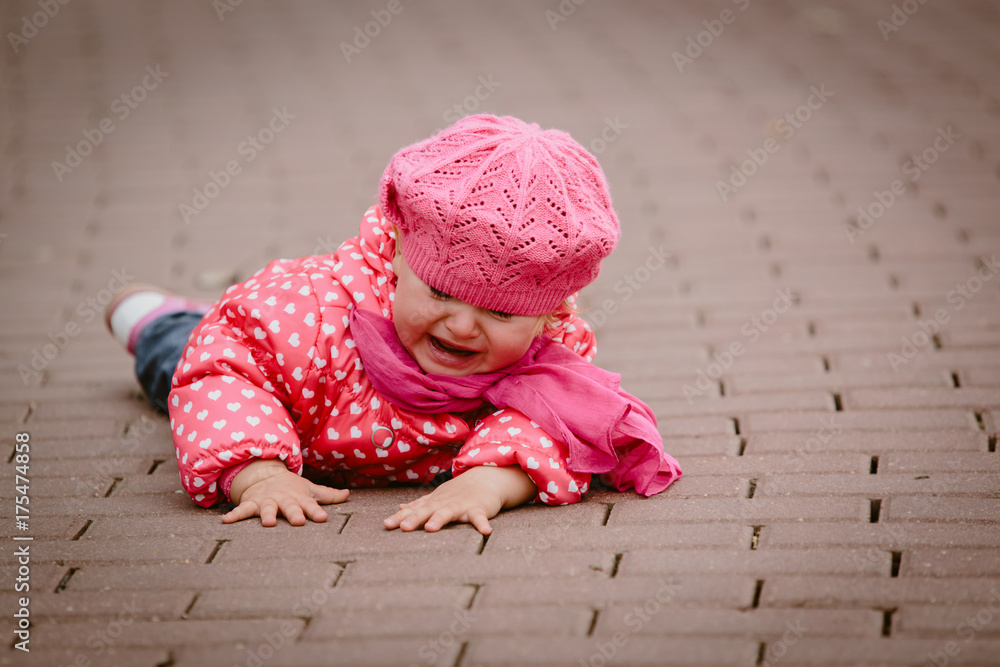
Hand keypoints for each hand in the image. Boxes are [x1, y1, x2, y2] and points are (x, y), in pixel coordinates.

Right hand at [222, 459, 349, 526]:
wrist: (265, 476)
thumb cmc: (292, 488)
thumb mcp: (310, 490)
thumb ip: (328, 496)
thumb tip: (348, 494)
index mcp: (299, 498)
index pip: (311, 506)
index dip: (316, 511)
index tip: (322, 518)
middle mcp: (284, 500)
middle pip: (290, 507)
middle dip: (294, 514)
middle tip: (298, 521)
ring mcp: (267, 501)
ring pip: (267, 509)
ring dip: (268, 515)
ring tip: (268, 523)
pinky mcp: (252, 503)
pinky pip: (242, 510)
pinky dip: (234, 515)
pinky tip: (225, 521)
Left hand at [384, 466, 536, 534]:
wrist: (485, 479)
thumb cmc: (458, 493)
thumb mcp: (437, 497)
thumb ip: (419, 504)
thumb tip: (400, 507)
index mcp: (433, 503)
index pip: (414, 510)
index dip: (400, 517)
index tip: (386, 526)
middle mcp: (444, 503)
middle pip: (427, 510)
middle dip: (415, 519)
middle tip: (403, 527)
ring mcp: (461, 505)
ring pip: (449, 512)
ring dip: (440, 519)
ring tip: (431, 528)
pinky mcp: (479, 509)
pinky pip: (480, 518)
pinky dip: (482, 524)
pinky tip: (485, 532)